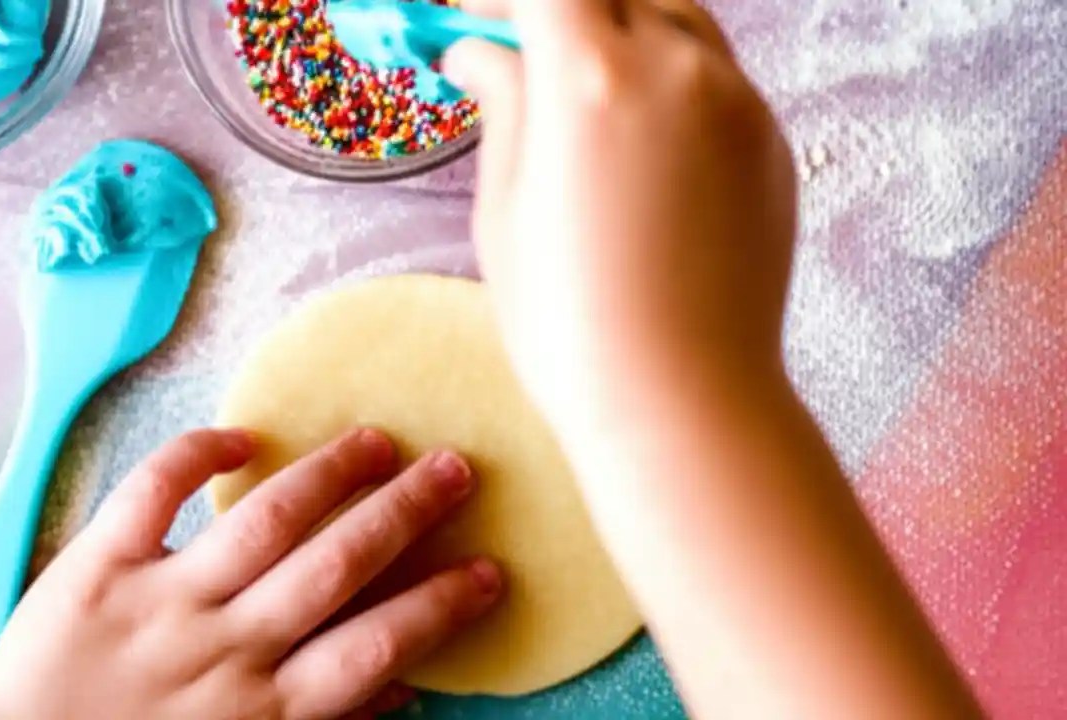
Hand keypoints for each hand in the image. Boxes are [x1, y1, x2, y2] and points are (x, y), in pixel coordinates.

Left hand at [0, 428, 501, 719]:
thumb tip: (403, 685)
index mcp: (263, 711)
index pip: (372, 648)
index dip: (438, 607)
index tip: (488, 570)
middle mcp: (224, 650)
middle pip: (333, 568)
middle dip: (403, 515)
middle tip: (455, 469)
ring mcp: (161, 602)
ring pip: (264, 520)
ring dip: (330, 474)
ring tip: (378, 440)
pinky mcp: (99, 564)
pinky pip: (153, 493)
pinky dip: (198, 454)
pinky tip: (242, 437)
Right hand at [445, 0, 796, 431]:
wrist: (683, 400)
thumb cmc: (572, 324)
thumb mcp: (505, 212)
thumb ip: (501, 108)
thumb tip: (480, 52)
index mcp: (590, 79)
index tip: (470, 15)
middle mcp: (675, 68)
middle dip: (563, 8)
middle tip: (520, 50)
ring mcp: (736, 102)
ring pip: (674, 19)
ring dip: (621, 31)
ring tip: (581, 95)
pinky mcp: (770, 141)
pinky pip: (715, 75)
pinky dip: (669, 79)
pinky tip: (638, 144)